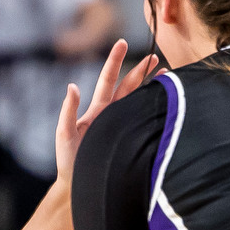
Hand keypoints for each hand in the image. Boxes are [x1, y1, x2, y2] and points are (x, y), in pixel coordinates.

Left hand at [54, 40, 156, 181]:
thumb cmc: (68, 161)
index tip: (121, 42)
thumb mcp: (64, 133)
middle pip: (128, 86)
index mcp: (97, 110)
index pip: (108, 80)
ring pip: (138, 100)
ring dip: (150, 86)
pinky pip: (143, 120)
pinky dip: (153, 109)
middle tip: (155, 56)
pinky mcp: (130, 138)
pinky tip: (165, 103)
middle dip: (141, 70)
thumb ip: (69, 110)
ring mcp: (121, 125)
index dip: (115, 61)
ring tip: (165, 73)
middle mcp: (111, 114)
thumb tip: (73, 86)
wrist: (78, 186)